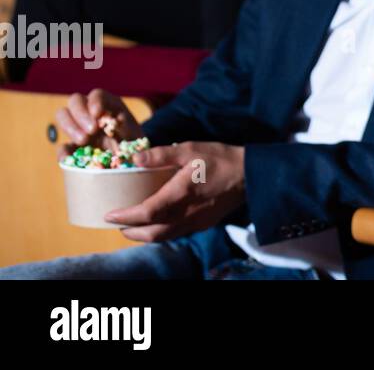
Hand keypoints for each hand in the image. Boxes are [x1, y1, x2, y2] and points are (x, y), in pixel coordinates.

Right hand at [55, 89, 144, 156]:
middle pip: (75, 100)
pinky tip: (67, 157)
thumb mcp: (134, 133)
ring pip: (63, 115)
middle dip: (81, 114)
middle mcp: (90, 112)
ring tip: (84, 140)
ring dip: (70, 126)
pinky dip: (62, 150)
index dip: (95, 101)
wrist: (130, 161)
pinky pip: (62, 144)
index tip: (98, 114)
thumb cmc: (134, 142)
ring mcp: (79, 127)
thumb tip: (119, 120)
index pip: (97, 94)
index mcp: (108, 104)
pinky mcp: (72, 146)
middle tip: (92, 130)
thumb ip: (127, 126)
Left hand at [104, 141, 245, 240]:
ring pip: (163, 237)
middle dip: (130, 231)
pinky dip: (160, 233)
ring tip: (133, 227)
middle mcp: (186, 214)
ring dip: (144, 235)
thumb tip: (135, 158)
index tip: (108, 215)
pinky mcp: (203, 224)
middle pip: (151, 233)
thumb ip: (162, 154)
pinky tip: (159, 223)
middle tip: (117, 224)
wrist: (252, 175)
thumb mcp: (191, 149)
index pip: (145, 213)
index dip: (124, 217)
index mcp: (180, 194)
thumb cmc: (221, 158)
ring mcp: (195, 222)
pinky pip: (176, 234)